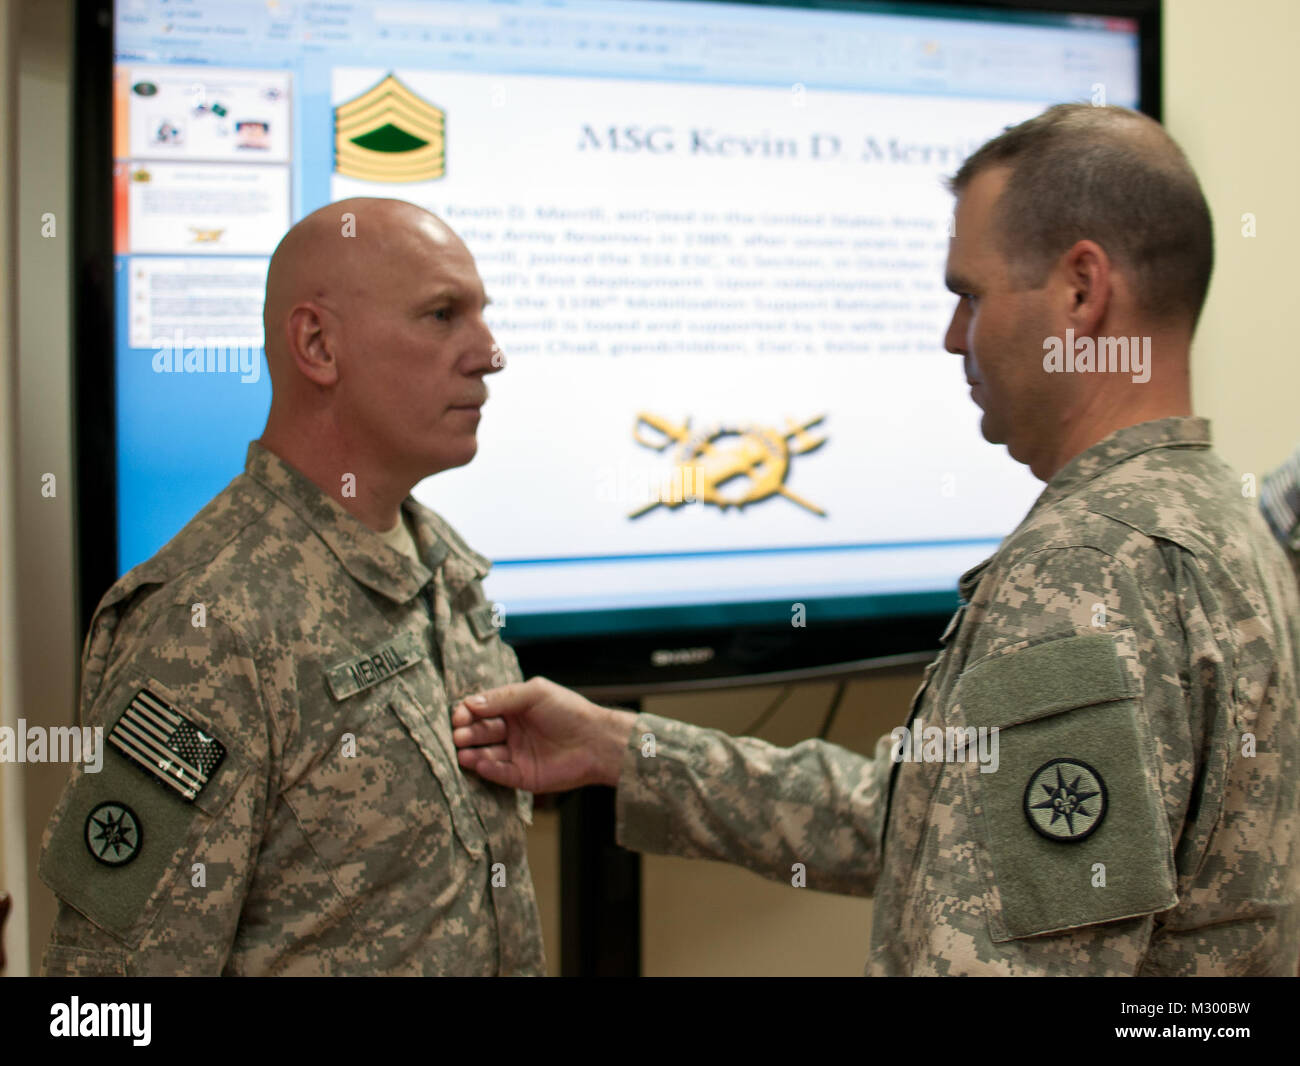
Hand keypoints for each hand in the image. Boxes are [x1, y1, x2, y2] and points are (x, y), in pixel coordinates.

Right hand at [451, 676, 636, 792]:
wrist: (597, 740)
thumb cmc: (569, 711)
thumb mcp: (535, 693)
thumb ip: (503, 697)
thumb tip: (471, 703)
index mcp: (511, 709)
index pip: (480, 711)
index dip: (467, 713)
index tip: (459, 716)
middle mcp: (510, 732)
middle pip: (480, 732)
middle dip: (466, 734)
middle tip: (458, 735)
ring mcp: (515, 755)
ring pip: (485, 755)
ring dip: (472, 753)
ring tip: (463, 752)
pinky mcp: (522, 776)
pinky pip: (499, 774)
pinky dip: (488, 769)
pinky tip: (479, 763)